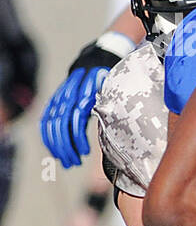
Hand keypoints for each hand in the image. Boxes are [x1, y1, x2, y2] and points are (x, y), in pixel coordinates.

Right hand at [41, 42, 120, 167]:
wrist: (94, 62)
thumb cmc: (109, 80)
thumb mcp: (114, 88)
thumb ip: (112, 102)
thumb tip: (119, 120)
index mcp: (84, 93)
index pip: (76, 118)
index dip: (78, 137)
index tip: (86, 152)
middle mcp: (67, 96)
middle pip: (61, 124)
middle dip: (66, 146)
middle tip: (75, 163)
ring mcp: (58, 99)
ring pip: (52, 125)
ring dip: (58, 146)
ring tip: (68, 162)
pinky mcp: (54, 103)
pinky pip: (46, 122)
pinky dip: (49, 138)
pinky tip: (56, 152)